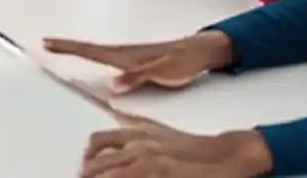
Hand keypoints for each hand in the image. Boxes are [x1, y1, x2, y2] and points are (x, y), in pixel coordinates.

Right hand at [43, 31, 231, 93]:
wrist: (198, 52)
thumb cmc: (182, 61)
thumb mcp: (163, 71)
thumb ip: (139, 76)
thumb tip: (115, 83)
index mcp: (127, 56)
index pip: (91, 52)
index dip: (69, 48)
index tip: (50, 44)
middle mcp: (124, 53)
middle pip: (88, 49)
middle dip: (65, 46)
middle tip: (45, 43)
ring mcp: (128, 55)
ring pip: (95, 51)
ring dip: (75, 49)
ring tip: (58, 47)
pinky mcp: (133, 60)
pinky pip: (105, 56)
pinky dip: (90, 54)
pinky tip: (88, 57)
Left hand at [81, 127, 273, 177]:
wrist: (224, 154)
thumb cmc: (193, 148)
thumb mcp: (158, 133)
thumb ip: (134, 133)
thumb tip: (115, 132)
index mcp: (137, 133)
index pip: (98, 141)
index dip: (86, 158)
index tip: (82, 168)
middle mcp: (140, 146)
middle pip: (98, 165)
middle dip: (86, 175)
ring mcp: (150, 163)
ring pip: (110, 176)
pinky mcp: (162, 175)